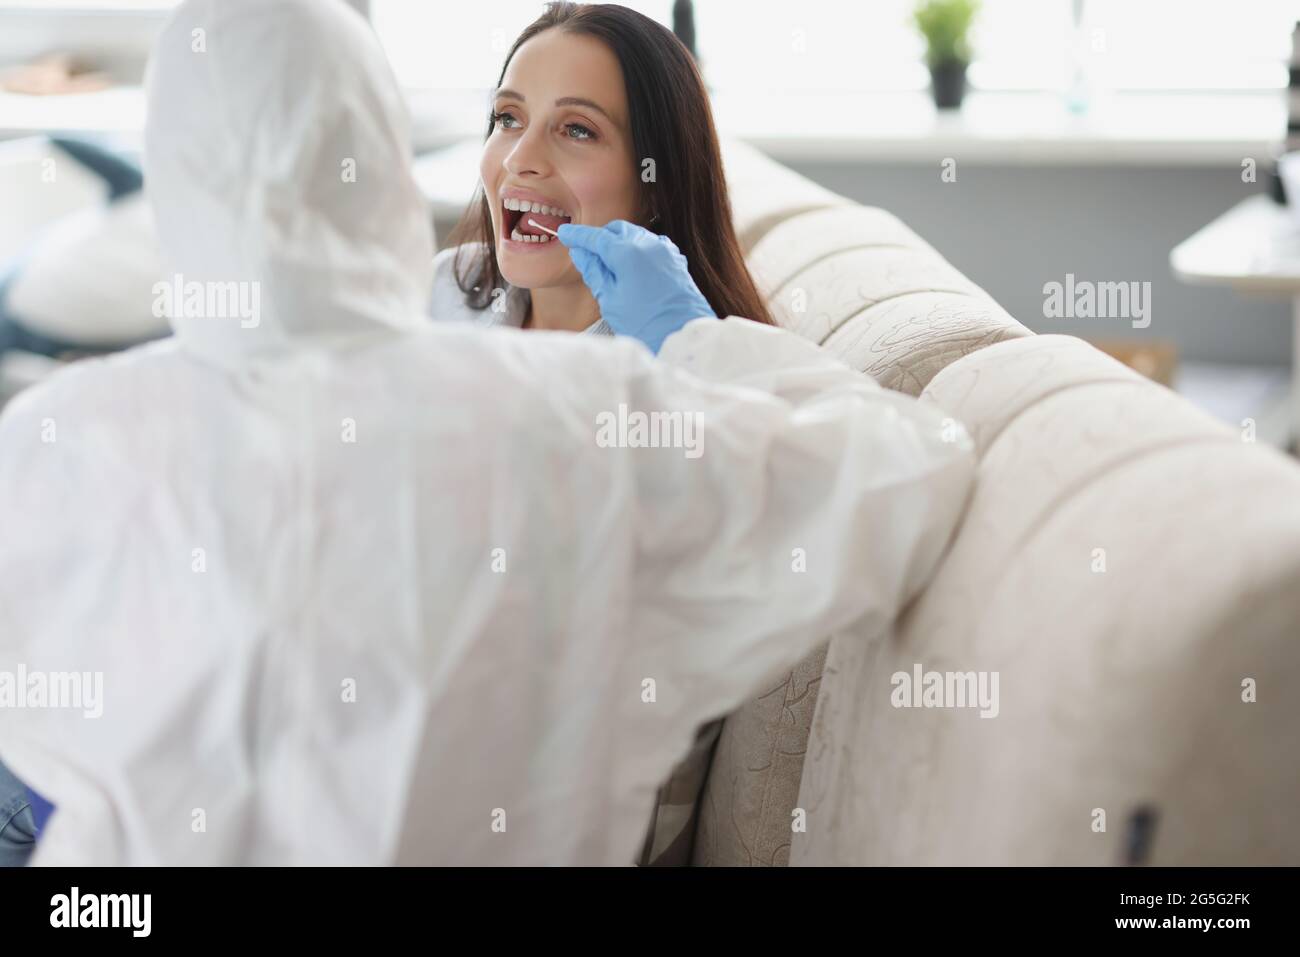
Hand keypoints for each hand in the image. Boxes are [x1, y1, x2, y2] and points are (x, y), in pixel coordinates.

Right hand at [557, 219, 715, 353]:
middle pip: (617, 230)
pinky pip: (652, 245)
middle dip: (599, 237)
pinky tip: (630, 265)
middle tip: (584, 252)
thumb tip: (580, 254)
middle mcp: (649, 244)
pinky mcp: (676, 260)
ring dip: (619, 242)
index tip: (564, 235)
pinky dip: (637, 249)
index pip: (596, 237)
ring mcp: (665, 250)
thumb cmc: (645, 324)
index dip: (578, 236)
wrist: (682, 337)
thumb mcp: (610, 300)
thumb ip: (594, 272)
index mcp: (628, 252)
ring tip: (606, 262)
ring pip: (636, 235)